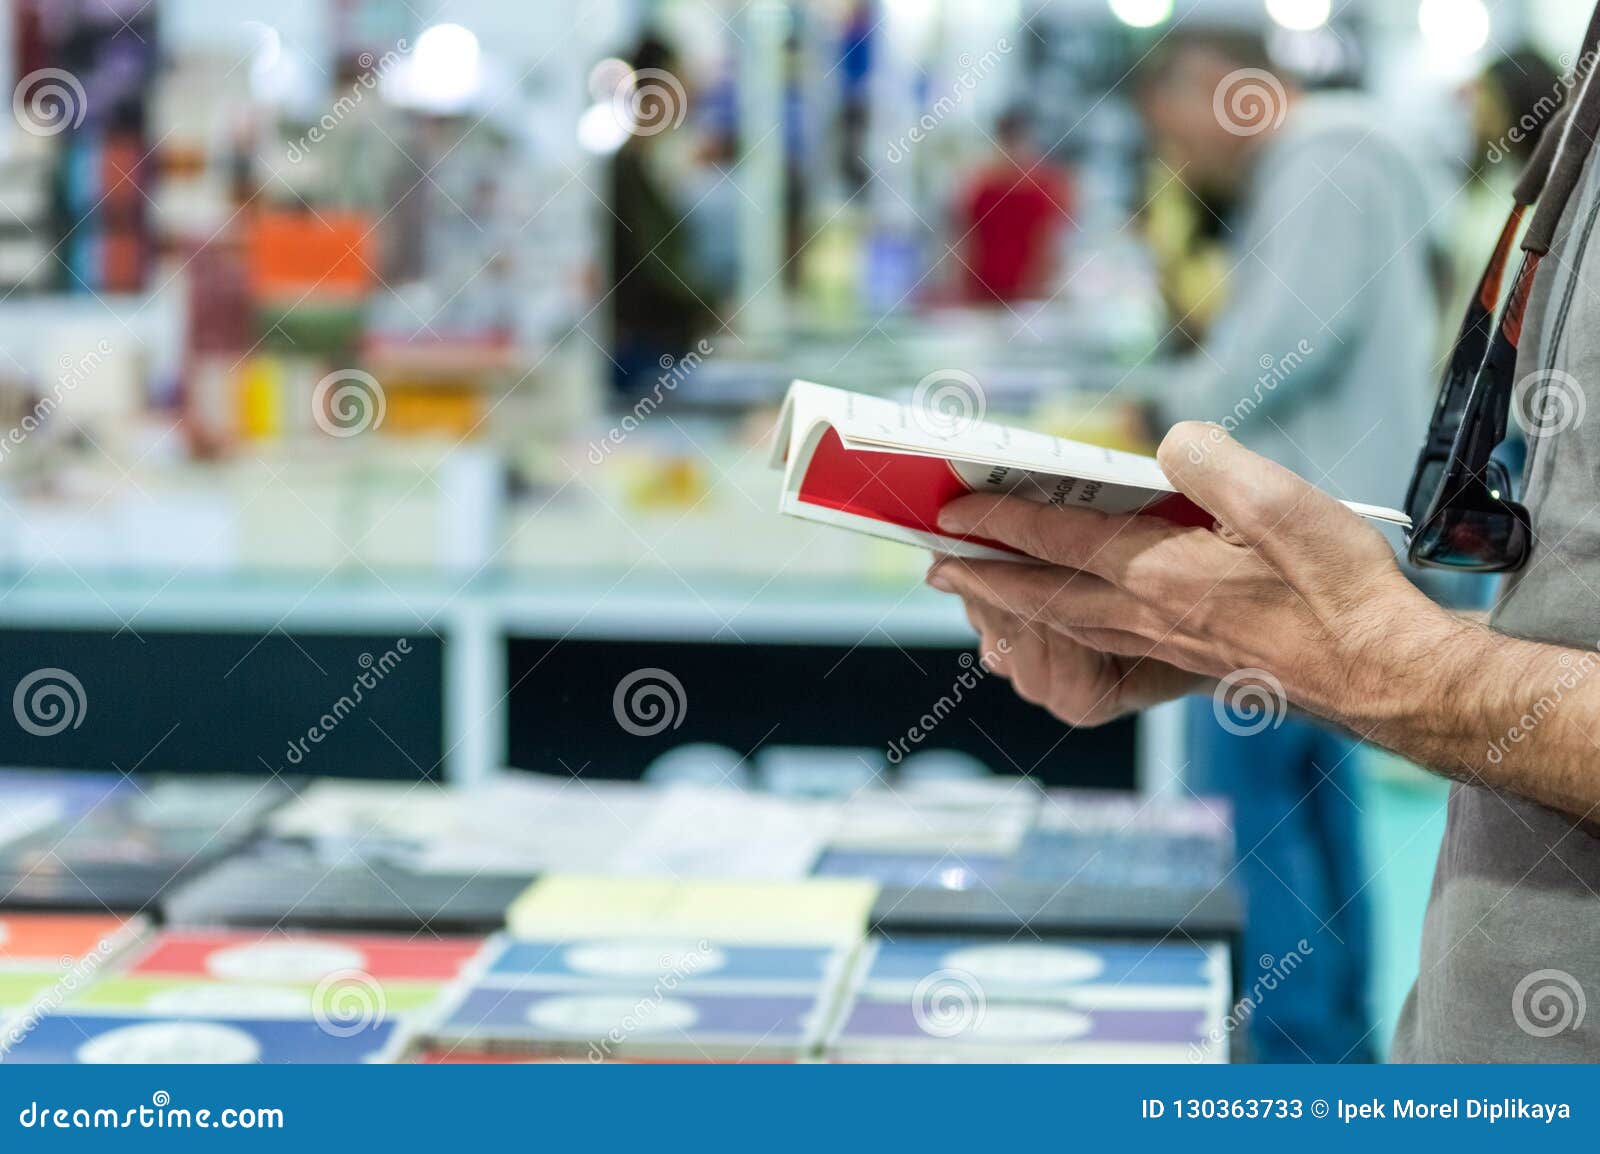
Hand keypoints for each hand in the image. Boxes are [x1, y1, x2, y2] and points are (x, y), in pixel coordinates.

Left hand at [926, 422, 1450, 729]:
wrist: (1383, 674)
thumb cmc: (1339, 587)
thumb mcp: (1280, 500)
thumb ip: (1210, 463)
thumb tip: (1169, 444)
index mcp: (1161, 573)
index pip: (1056, 541)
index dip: (999, 520)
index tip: (951, 509)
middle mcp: (1149, 615)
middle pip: (1042, 594)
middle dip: (982, 578)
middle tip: (935, 565)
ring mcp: (1166, 643)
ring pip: (1067, 622)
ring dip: (1014, 606)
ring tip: (980, 593)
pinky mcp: (1188, 659)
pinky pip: (1101, 643)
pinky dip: (1063, 627)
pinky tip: (1064, 624)